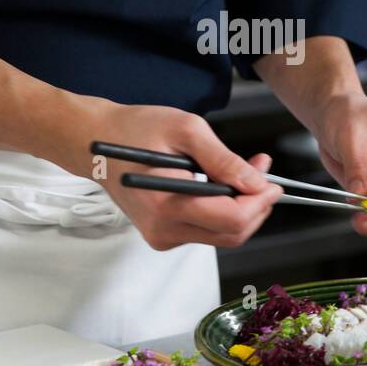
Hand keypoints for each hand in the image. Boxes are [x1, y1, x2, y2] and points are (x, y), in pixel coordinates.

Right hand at [55, 99, 281, 251]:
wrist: (94, 143)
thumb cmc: (133, 130)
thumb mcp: (185, 130)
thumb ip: (223, 160)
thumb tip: (256, 182)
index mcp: (167, 204)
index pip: (232, 219)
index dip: (260, 201)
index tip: (272, 180)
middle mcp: (164, 229)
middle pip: (232, 234)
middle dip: (256, 205)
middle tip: (263, 173)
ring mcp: (162, 236)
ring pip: (222, 235)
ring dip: (243, 207)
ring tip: (245, 173)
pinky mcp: (163, 235)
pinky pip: (207, 230)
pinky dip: (224, 210)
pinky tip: (222, 185)